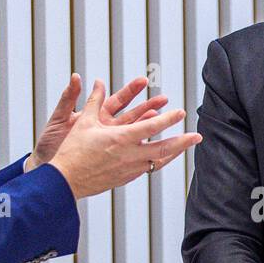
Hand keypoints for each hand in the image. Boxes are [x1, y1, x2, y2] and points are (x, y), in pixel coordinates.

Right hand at [47, 77, 200, 198]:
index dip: (168, 119)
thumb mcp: (84, 122)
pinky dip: (159, 161)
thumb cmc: (72, 150)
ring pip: (159, 161)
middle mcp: (129, 155)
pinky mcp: (125, 178)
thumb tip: (98, 81)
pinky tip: (164, 158)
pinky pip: (148, 169)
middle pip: (163, 148)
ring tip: (187, 146)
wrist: (65, 181)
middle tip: (198, 136)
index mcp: (121, 138)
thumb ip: (95, 101)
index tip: (181, 113)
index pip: (151, 126)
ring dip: (174, 152)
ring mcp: (129, 169)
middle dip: (183, 141)